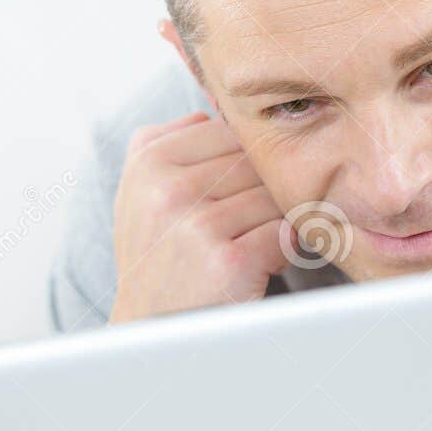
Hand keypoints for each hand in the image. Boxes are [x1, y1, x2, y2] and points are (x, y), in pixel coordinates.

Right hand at [109, 111, 287, 323]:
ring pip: (273, 196)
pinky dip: (281, 252)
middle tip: (237, 229)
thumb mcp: (147, 190)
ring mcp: (194, 224)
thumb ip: (175, 140)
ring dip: (271, 224)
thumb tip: (221, 99)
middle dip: (259, 195)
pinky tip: (253, 267)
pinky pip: (285, 233)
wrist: (153, 332)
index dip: (242, 167)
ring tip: (241, 249)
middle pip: (255, 162)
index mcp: (148, 158)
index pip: (232, 132)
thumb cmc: (161, 257)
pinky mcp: (225, 261)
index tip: (223, 199)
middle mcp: (165, 187)